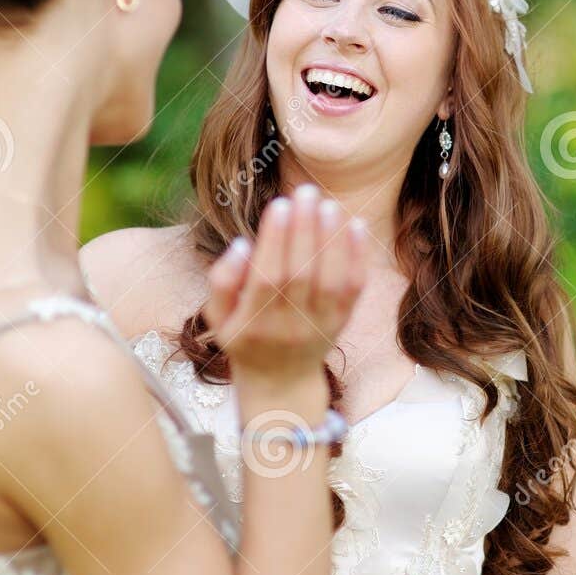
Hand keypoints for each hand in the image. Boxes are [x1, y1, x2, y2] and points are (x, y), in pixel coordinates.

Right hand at [204, 184, 366, 385]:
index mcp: (255, 323)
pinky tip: (356, 225)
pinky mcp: (342, 321)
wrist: (280, 382)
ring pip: (331, 280)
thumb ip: (222, 281)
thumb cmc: (244, 338)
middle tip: (306, 191)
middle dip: (305, 229)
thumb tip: (242, 244)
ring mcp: (320, 325)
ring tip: (328, 204)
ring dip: (332, 239)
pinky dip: (358, 257)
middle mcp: (290, 326)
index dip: (275, 241)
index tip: (279, 204)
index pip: (268, 278)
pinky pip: (355, 289)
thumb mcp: (218, 317)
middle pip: (301, 274)